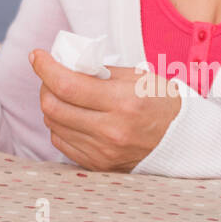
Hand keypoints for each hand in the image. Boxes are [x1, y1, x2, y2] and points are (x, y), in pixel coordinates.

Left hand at [29, 49, 181, 171]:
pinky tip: (72, 115)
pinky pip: (62, 143)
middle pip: (53, 107)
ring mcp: (103, 152)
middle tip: (51, 75)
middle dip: (45, 85)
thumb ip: (98, 71)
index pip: (67, 84)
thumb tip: (63, 63)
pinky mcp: (98, 165)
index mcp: (123, 102)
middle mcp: (111, 131)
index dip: (45, 68)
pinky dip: (60, 125)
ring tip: (63, 94)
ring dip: (51, 105)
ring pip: (54, 125)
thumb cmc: (161, 102)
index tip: (37, 56)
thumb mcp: (137, 77)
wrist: (183, 141)